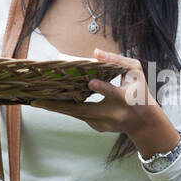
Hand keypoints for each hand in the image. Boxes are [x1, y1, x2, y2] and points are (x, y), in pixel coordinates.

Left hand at [31, 48, 174, 152]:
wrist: (143, 122)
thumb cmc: (140, 90)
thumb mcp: (136, 72)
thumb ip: (117, 60)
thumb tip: (96, 52)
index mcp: (127, 99)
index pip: (114, 94)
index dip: (103, 88)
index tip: (90, 82)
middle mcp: (114, 115)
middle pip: (85, 110)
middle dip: (61, 105)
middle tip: (39, 100)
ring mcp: (104, 124)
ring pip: (77, 115)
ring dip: (57, 108)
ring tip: (38, 101)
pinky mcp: (97, 127)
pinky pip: (78, 115)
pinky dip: (65, 109)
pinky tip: (50, 103)